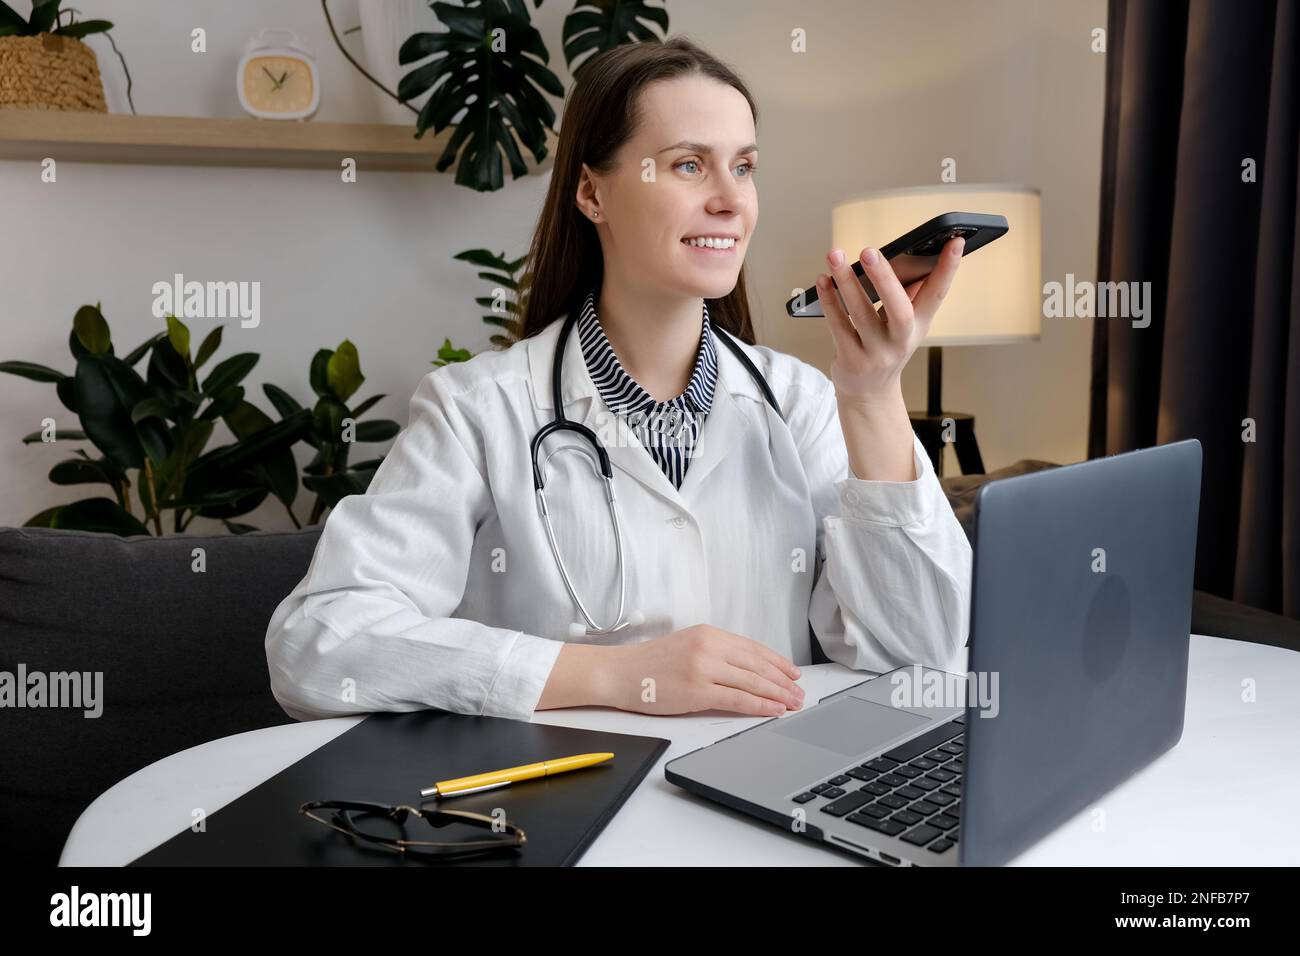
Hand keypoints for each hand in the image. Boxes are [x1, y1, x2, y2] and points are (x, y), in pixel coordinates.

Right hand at [604, 624, 804, 716]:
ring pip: (752, 682)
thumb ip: (715, 652)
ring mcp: (703, 668)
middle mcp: (709, 646)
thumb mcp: (686, 645)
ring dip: (777, 694)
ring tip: (792, 703)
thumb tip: (747, 668)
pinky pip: (738, 699)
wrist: (619, 673)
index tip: (793, 672)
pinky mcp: (697, 691)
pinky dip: (760, 705)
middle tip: (799, 691)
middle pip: (757, 665)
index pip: (753, 648)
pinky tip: (773, 709)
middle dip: (783, 680)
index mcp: (708, 633)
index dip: (777, 662)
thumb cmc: (649, 664)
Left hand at [815, 238, 964, 405]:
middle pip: (899, 309)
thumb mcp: (905, 326)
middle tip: (869, 251)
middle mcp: (901, 341)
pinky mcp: (851, 359)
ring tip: (836, 256)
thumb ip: (908, 293)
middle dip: (884, 278)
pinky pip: (838, 325)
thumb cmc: (886, 348)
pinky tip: (823, 280)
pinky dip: (829, 300)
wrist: (869, 393)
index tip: (955, 241)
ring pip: (860, 314)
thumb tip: (909, 256)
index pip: (937, 294)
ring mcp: (876, 353)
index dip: (948, 269)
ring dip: (846, 282)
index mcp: (919, 326)